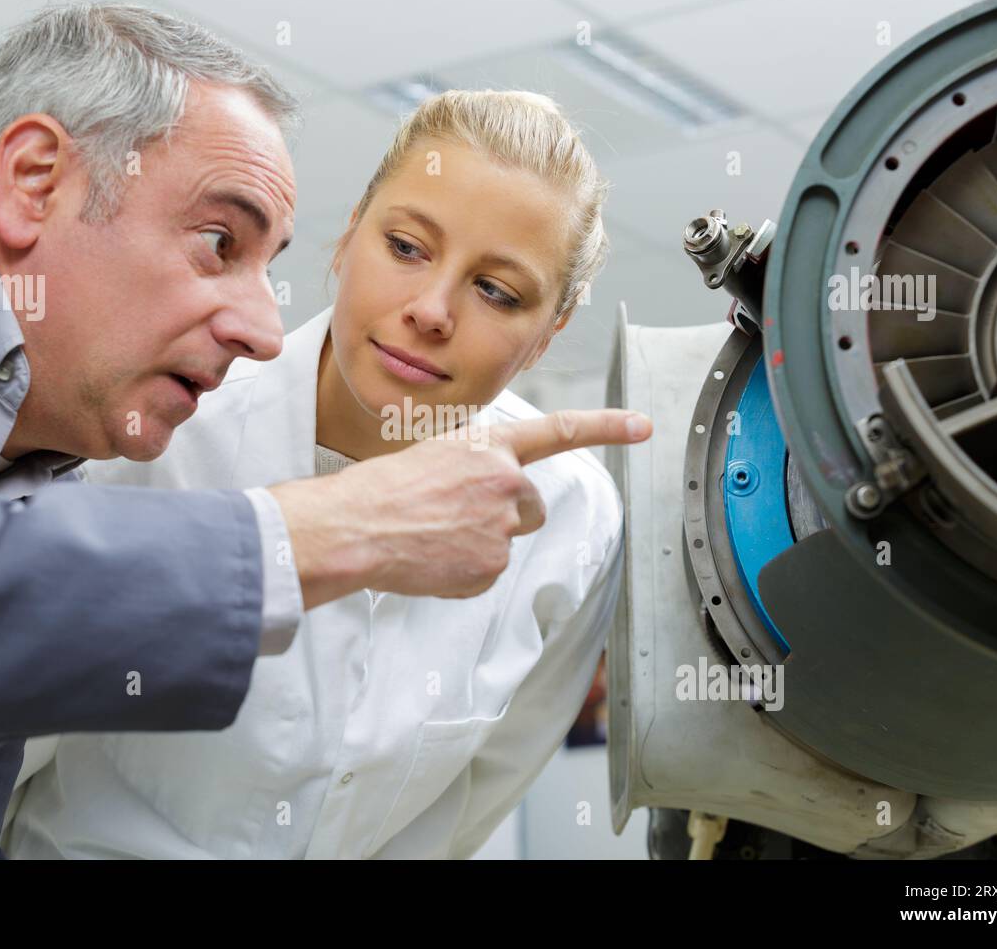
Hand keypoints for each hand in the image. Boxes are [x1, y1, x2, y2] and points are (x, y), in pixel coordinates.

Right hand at [270, 409, 650, 607]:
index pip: (559, 431)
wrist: (354, 528)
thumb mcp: (435, 457)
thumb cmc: (381, 491)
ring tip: (435, 534)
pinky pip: (488, 571)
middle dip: (504, 513)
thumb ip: (477, 469)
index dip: (606, 427)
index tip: (643, 425)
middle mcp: (506, 481)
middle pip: (531, 505)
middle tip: (455, 515)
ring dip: (482, 540)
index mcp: (490, 446)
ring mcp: (502, 527)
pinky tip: (433, 558)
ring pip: (508, 539)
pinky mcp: (491, 567)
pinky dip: (465, 570)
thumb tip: (489, 500)